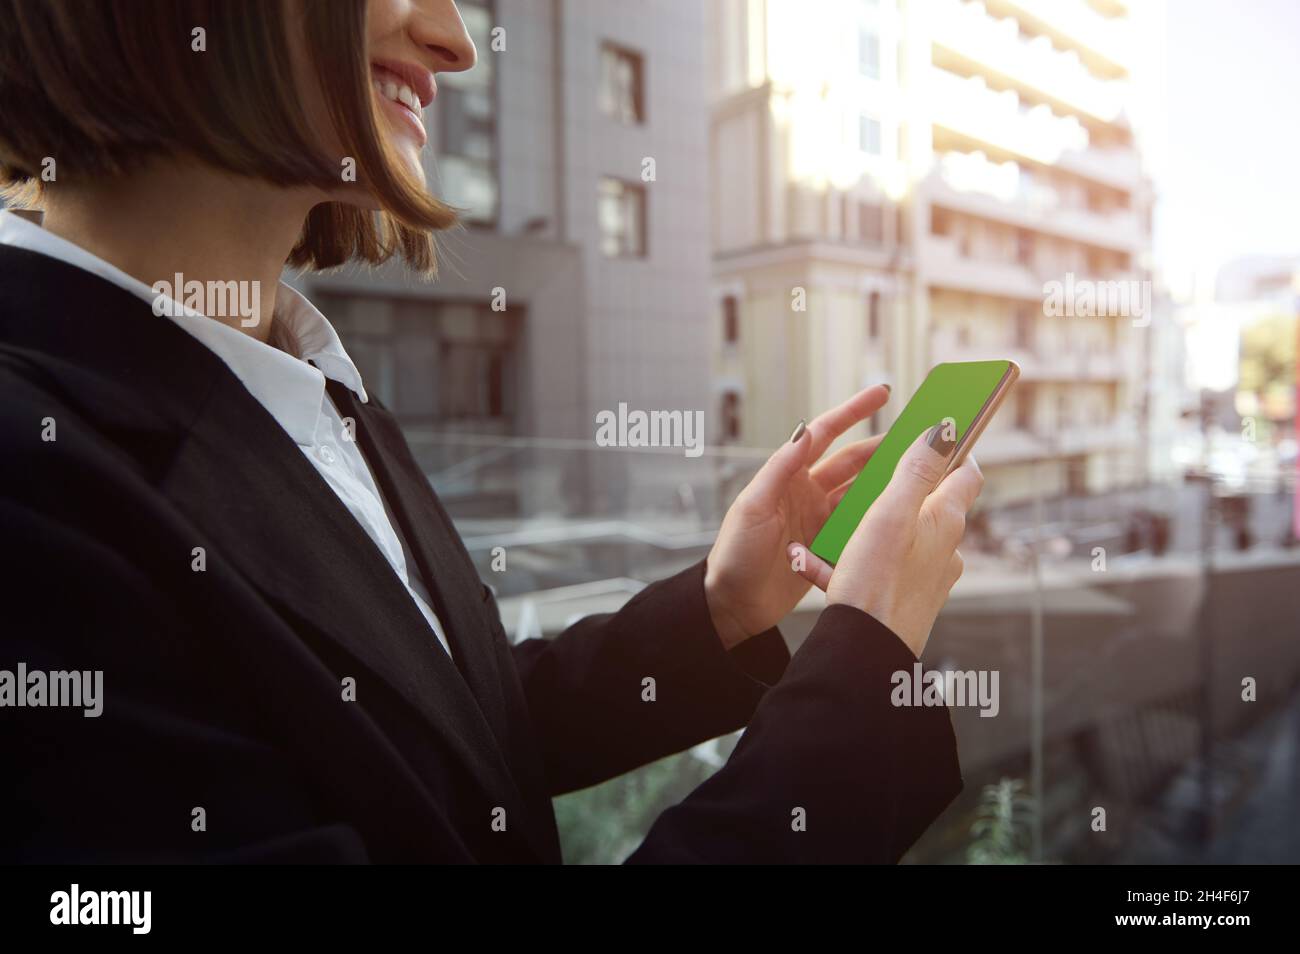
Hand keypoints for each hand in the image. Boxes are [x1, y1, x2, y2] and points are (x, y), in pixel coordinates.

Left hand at [703, 385, 891, 649]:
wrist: (733, 604)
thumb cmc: (734, 553)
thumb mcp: (753, 506)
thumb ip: (779, 469)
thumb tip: (803, 431)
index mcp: (788, 476)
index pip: (825, 433)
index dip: (853, 411)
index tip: (883, 394)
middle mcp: (806, 492)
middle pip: (852, 462)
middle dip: (882, 447)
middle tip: (917, 438)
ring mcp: (818, 518)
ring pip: (860, 492)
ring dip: (885, 482)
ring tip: (918, 473)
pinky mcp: (827, 545)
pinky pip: (859, 525)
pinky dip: (878, 518)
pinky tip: (901, 514)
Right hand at [789, 426, 983, 656]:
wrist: (865, 652)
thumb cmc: (876, 583)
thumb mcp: (890, 514)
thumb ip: (916, 470)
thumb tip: (942, 431)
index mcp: (944, 521)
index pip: (967, 473)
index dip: (952, 449)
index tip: (934, 435)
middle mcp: (946, 548)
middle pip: (926, 504)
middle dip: (893, 491)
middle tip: (862, 487)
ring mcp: (929, 577)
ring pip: (896, 537)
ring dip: (863, 531)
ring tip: (827, 538)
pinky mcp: (909, 599)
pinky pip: (879, 569)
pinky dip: (852, 564)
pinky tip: (817, 568)